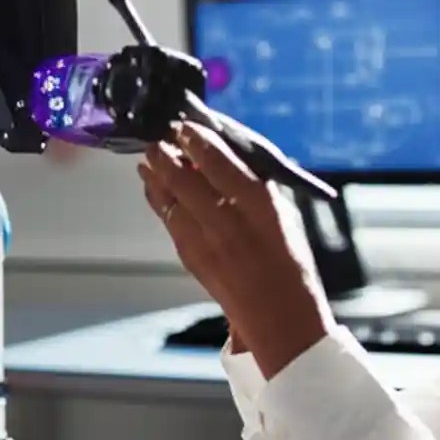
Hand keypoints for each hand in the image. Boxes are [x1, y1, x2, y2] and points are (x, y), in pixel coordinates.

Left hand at [139, 122, 333, 377]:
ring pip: (170, 199)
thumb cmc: (290, 261)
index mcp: (261, 207)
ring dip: (156, 174)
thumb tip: (225, 158)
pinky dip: (158, 198)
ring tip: (149, 158)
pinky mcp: (191, 258)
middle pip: (185, 178)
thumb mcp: (284, 216)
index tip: (186, 126)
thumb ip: (255, 188)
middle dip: (167, 153)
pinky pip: (168, 220)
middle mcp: (230, 223)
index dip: (198, 140)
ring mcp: (207, 243)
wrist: (280, 314)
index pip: (220, 163)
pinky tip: (154, 185)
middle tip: (159, 138)